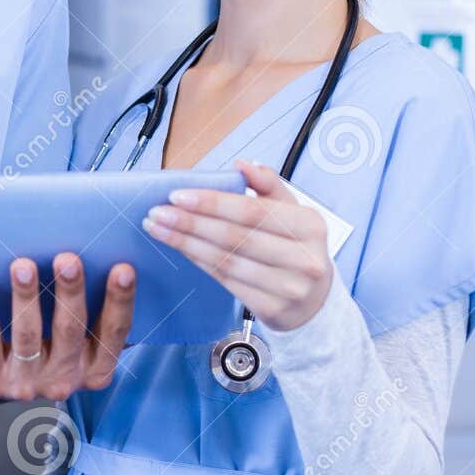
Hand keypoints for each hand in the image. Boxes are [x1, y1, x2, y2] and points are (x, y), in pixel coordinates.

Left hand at [0, 253, 134, 401]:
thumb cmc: (47, 344)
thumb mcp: (77, 339)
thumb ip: (90, 311)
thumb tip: (103, 254)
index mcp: (96, 367)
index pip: (114, 332)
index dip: (120, 302)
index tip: (123, 269)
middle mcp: (65, 379)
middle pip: (70, 331)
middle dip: (70, 293)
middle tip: (67, 259)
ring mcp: (28, 383)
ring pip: (28, 336)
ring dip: (26, 298)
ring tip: (22, 266)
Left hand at [144, 159, 332, 330]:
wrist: (317, 301)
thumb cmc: (296, 247)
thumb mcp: (292, 211)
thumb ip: (268, 184)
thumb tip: (243, 164)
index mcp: (310, 225)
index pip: (252, 211)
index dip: (212, 203)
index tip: (178, 195)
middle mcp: (303, 258)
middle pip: (235, 237)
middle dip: (191, 223)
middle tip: (157, 212)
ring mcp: (289, 288)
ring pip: (226, 261)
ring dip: (186, 243)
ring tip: (158, 229)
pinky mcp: (272, 310)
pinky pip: (225, 281)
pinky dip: (198, 261)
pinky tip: (180, 248)